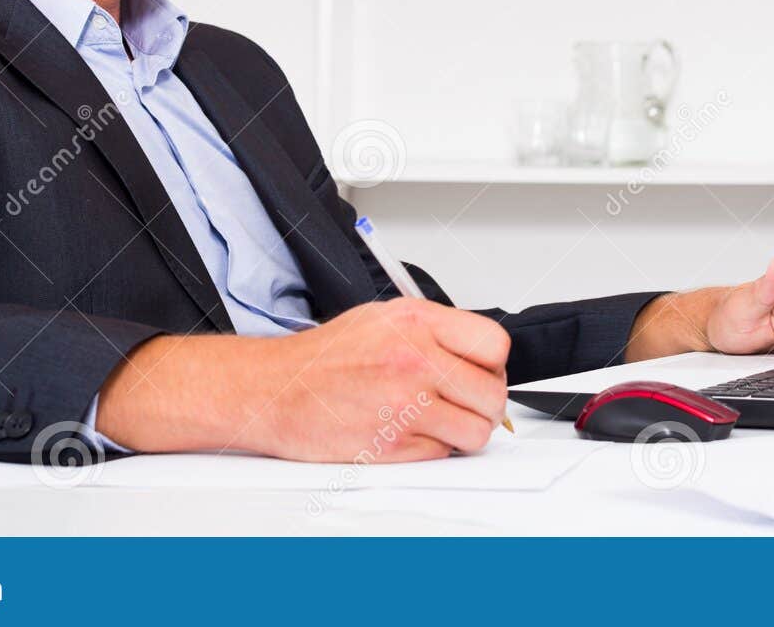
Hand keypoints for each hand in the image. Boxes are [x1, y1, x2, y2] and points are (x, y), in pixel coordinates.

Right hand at [95, 298, 510, 461]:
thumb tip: (480, 353)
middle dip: (483, 401)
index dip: (493, 362)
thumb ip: (437, 331)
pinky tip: (409, 431)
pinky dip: (433, 449)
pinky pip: (442, 455)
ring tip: (440, 419)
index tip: (482, 369)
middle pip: (492, 393)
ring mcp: (405, 406)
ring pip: (475, 432)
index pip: (495, 345)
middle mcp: (415, 362)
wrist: (277, 389)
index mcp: (417, 323)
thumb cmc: (326, 356)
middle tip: (464, 400)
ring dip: (464, 430)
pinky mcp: (392, 446)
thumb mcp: (385, 318)